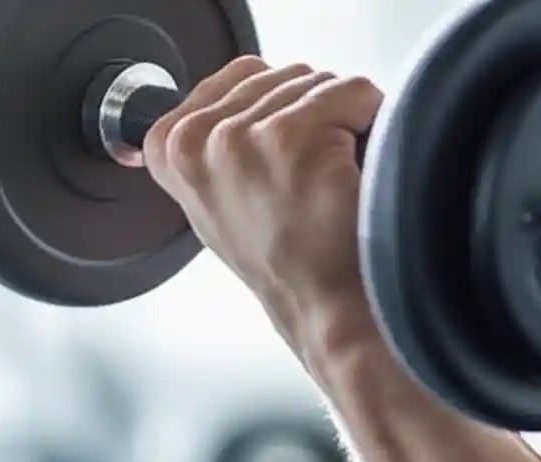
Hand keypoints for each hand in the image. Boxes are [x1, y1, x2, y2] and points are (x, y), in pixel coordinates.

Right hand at [143, 57, 383, 349]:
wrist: (328, 307)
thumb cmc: (287, 259)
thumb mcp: (221, 197)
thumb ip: (216, 140)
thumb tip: (243, 91)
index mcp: (169, 148)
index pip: (244, 74)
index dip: (282, 112)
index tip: (284, 165)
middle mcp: (196, 140)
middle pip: (287, 77)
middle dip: (315, 119)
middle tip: (312, 184)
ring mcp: (241, 138)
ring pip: (322, 85)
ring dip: (344, 128)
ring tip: (329, 186)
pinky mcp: (291, 138)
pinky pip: (354, 93)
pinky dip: (372, 127)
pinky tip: (352, 178)